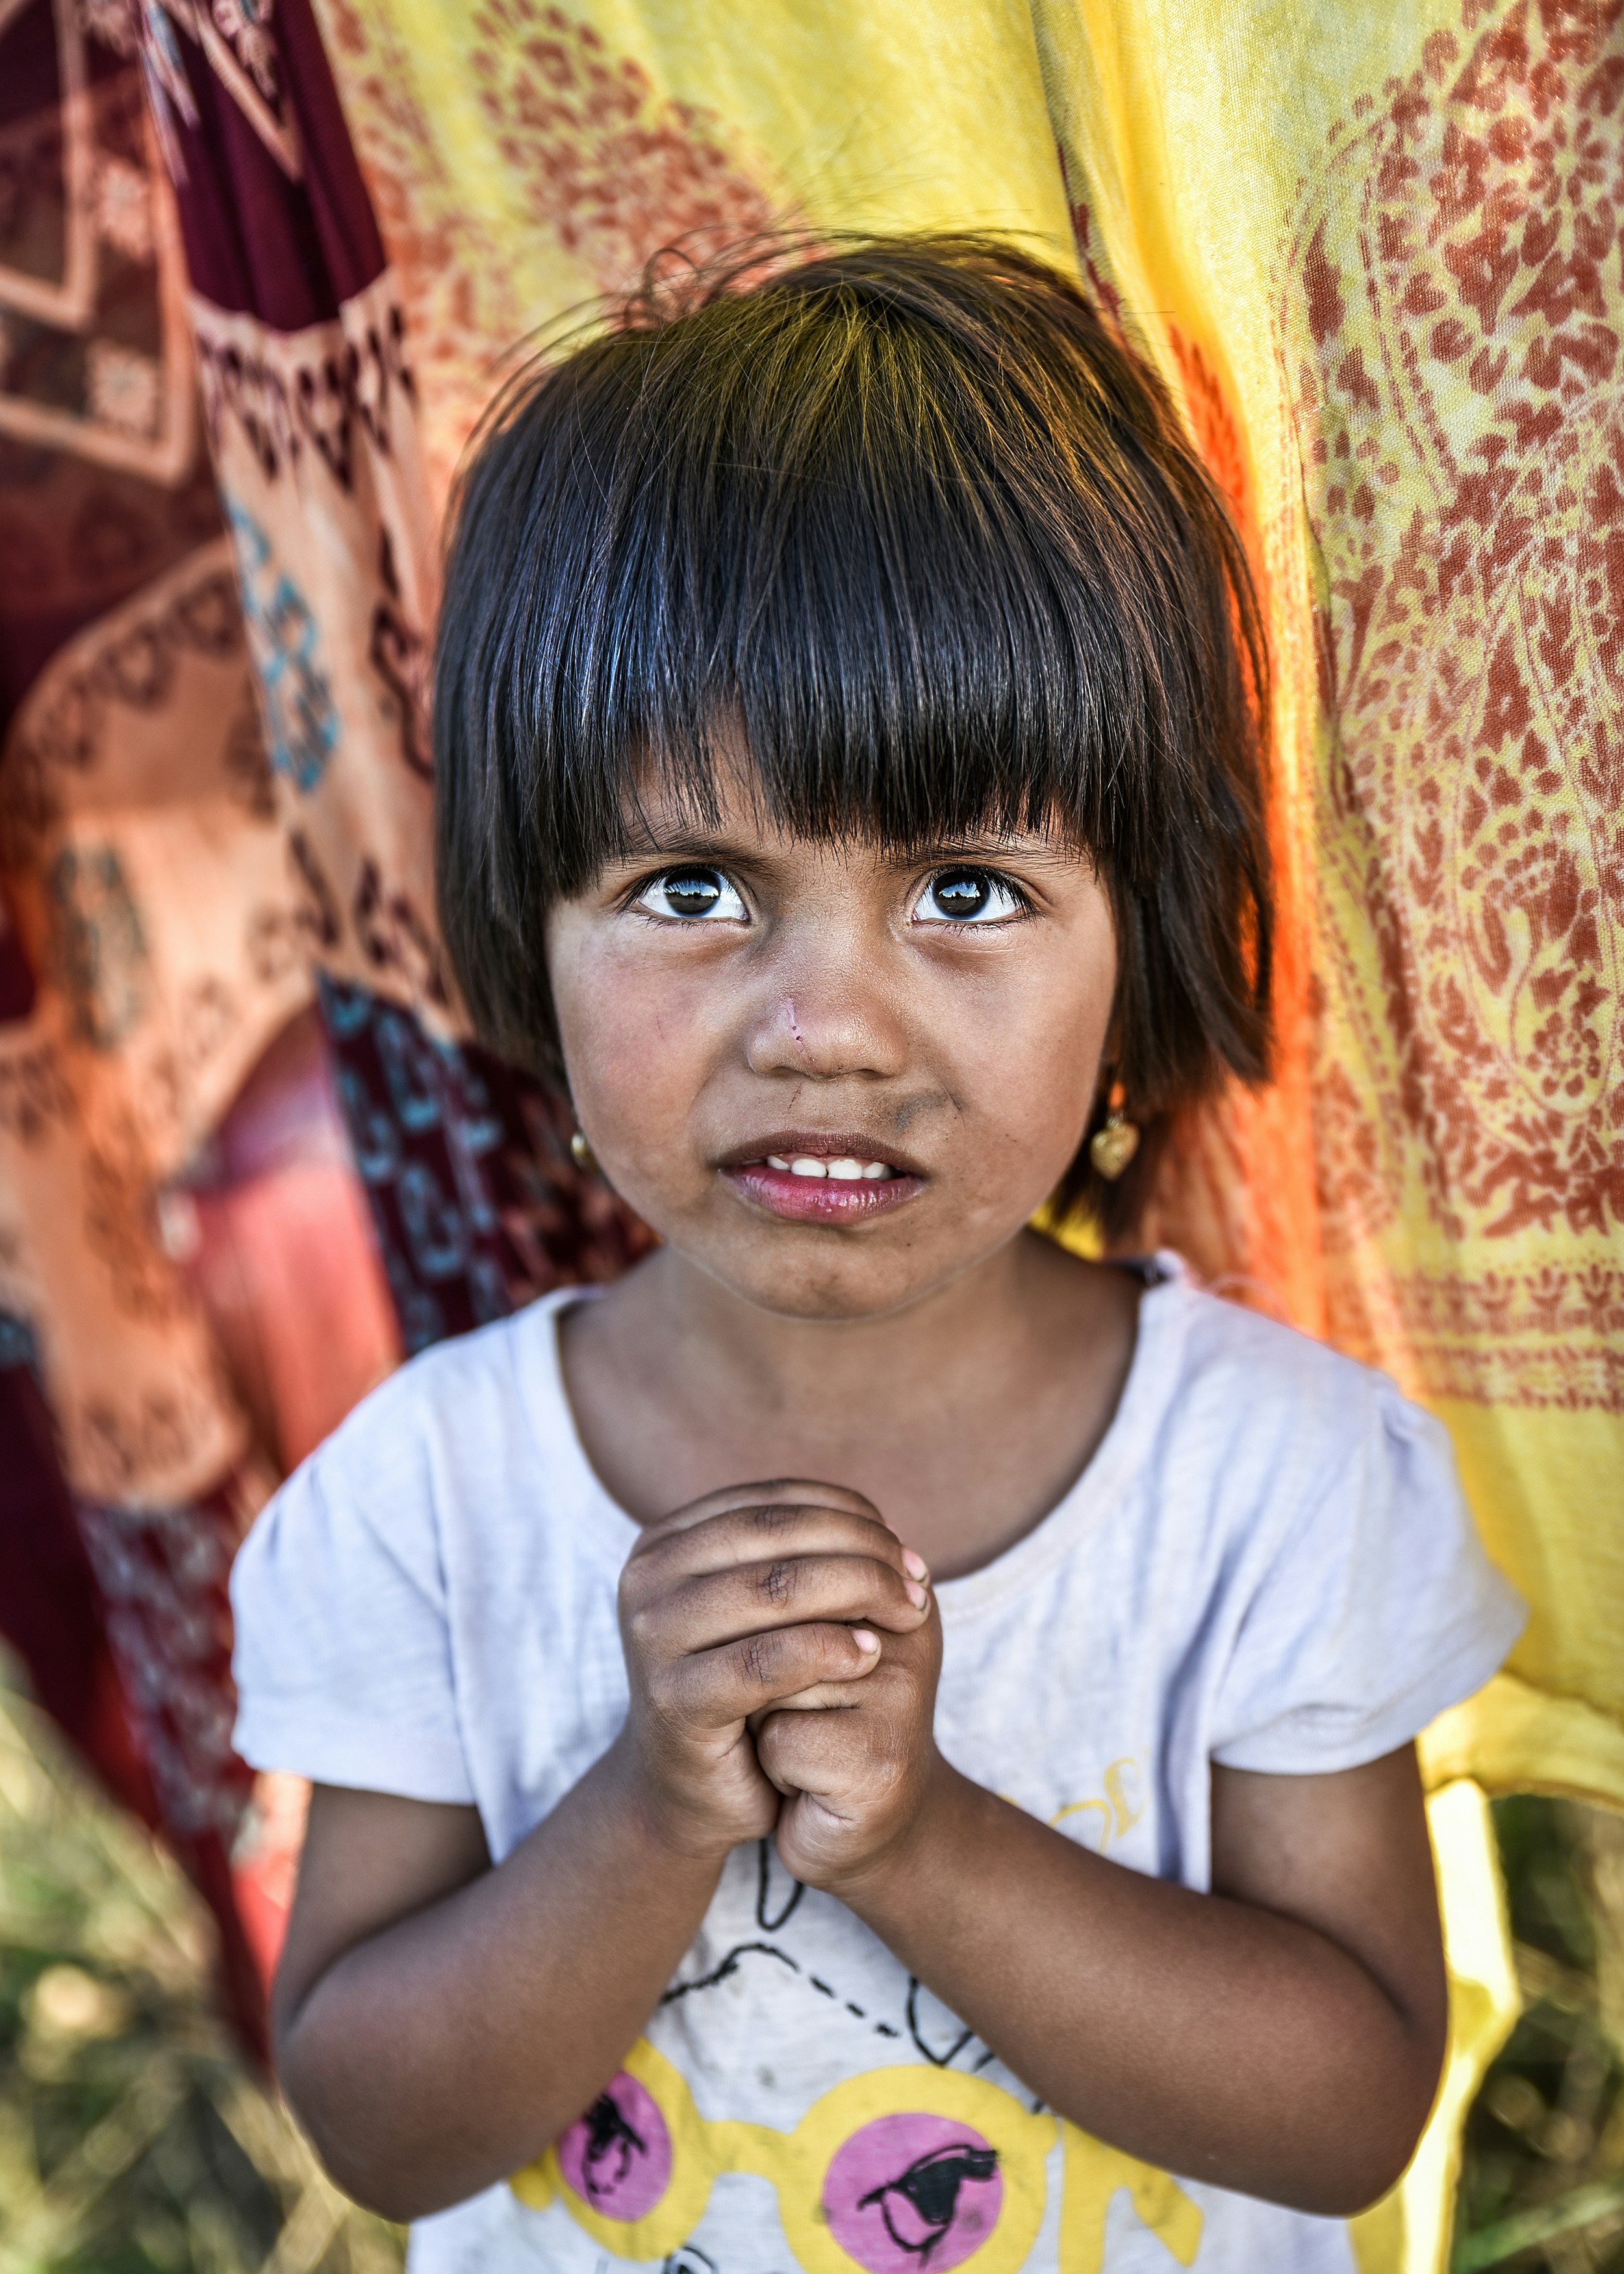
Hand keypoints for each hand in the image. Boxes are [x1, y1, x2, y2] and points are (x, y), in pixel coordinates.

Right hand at [613, 1480, 932, 1858]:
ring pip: (772, 1589)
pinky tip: (870, 1655)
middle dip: (861, 1551)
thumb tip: (889, 1532)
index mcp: (666, 1540)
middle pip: (775, 1536)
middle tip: (916, 1581)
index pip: (774, 1503)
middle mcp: (646, 1576)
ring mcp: (652, 1636)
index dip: (849, 1516)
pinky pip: (763, 1660)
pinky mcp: (672, 1698)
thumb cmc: (741, 1691)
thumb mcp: (765, 1613)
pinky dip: (826, 1649)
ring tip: (907, 1613)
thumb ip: (803, 1559)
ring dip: (856, 1591)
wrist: (689, 1794)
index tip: (905, 1546)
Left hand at [753, 1542, 942, 1893]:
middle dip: (760, 1668)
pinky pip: (781, 1740)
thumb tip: (747, 1563)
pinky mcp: (879, 1762)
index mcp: (897, 1593)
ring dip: (764, 1717)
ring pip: (774, 1682)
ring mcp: (901, 1699)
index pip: (789, 1575)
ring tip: (799, 1736)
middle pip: (778, 1623)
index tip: (790, 1658)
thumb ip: (794, 1598)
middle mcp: (911, 1637)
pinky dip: (775, 1765)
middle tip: (786, 1704)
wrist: (863, 1830)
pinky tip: (807, 1780)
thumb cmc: (823, 1729)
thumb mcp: (813, 1650)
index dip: (765, 1625)